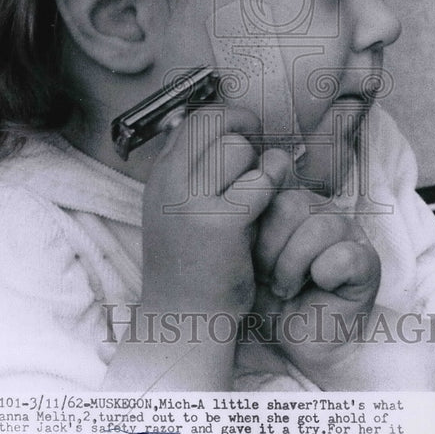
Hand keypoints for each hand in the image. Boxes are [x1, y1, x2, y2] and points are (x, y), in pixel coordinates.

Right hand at [142, 106, 289, 318]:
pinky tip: (271, 205)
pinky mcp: (222, 222)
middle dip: (245, 131)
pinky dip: (274, 184)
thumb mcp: (175, 206)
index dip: (226, 119)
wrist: (185, 315)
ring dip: (259, 163)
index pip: (193, 118)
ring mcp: (192, 200)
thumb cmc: (190, 261)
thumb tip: (226, 127)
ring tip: (260, 190)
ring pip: (238, 147)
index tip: (244, 135)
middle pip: (215, 121)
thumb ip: (193, 169)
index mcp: (161, 174)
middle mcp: (170, 181)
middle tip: (258, 156)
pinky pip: (261, 180)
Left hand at [252, 188, 380, 376]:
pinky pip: (344, 255)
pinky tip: (320, 288)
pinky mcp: (367, 261)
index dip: (255, 228)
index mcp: (289, 204)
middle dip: (271, 248)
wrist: (292, 343)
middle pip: (292, 203)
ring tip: (286, 288)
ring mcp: (347, 232)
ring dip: (293, 266)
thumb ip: (244, 224)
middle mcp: (321, 210)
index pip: (269, 189)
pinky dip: (324, 275)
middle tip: (267, 278)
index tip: (250, 260)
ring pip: (318, 227)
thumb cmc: (267, 298)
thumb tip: (242, 196)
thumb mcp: (245, 258)